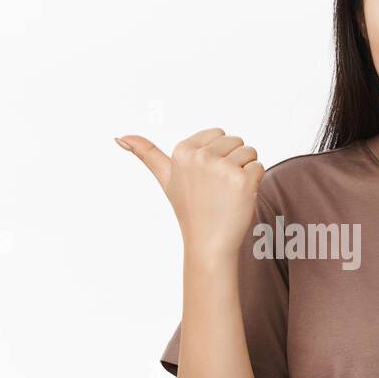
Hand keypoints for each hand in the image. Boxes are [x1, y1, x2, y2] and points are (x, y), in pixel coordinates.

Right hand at [116, 128, 264, 259]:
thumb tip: (119, 137)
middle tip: (218, 188)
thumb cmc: (189, 210)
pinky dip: (255, 182)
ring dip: (245, 172)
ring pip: (249, 152)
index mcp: (182, 150)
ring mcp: (221, 169)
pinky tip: (240, 198)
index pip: (219, 134)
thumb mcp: (165, 178)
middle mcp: (200, 156)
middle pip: (236, 141)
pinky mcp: (242, 181)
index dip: (218, 155)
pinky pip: (259, 167)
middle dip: (233, 162)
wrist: (208, 243)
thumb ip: (146, 154)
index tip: (206, 178)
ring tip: (228, 193)